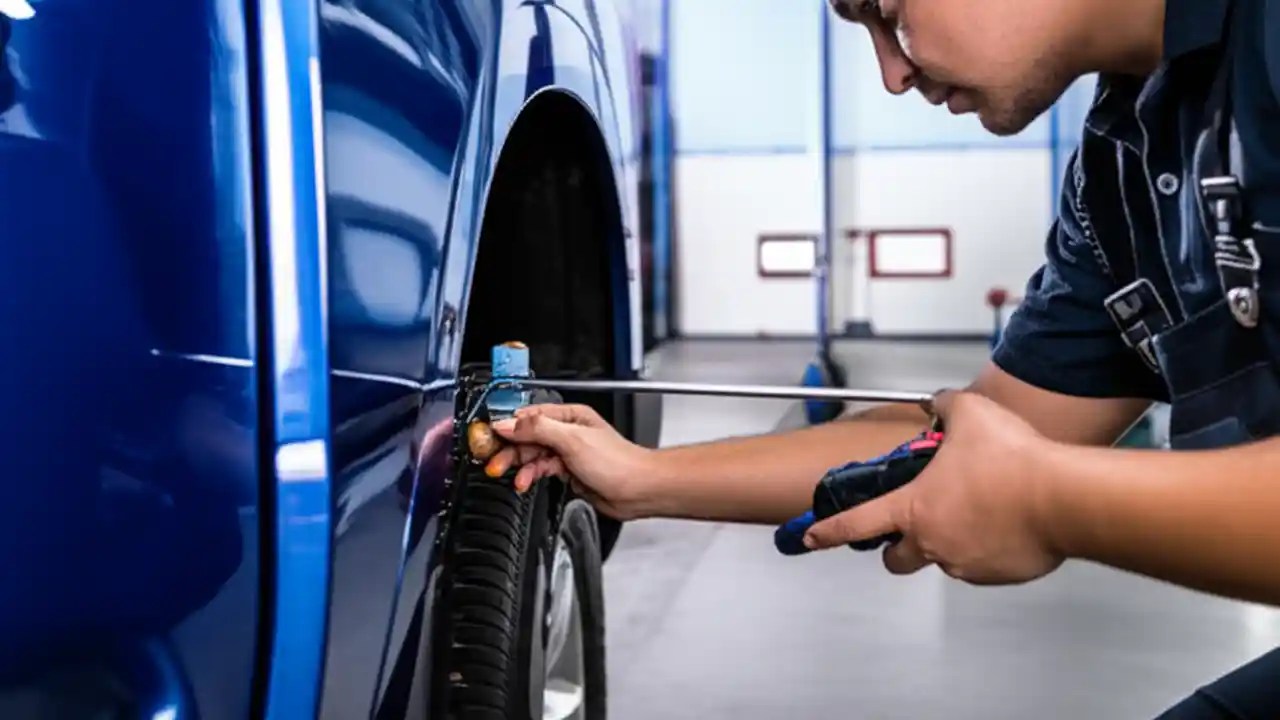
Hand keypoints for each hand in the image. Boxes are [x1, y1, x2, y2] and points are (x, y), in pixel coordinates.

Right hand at [487, 404, 657, 520]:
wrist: (637, 490)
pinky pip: (542, 470)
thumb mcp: (571, 439)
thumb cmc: (617, 462)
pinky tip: (525, 482)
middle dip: (509, 449)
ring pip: (533, 455)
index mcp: (569, 416)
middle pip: (527, 437)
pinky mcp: (568, 471)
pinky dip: (531, 476)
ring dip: (519, 466)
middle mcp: (567, 431)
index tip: (489, 437)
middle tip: (494, 461)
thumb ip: (537, 430)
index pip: (529, 416)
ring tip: (512, 477)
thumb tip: (508, 423)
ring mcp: (567, 452)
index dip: (508, 426)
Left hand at [804, 390, 1064, 584]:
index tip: (811, 537)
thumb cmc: (1011, 459)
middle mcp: (934, 543)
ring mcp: (966, 564)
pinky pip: (985, 565)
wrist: (1063, 498)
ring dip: (953, 542)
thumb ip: (946, 406)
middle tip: (916, 526)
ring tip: (983, 510)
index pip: (858, 524)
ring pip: (946, 559)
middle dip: (899, 548)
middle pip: (898, 560)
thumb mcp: (971, 414)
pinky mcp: (1000, 576)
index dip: (829, 531)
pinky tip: (1009, 523)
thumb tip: (938, 403)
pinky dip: (990, 549)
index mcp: (914, 508)